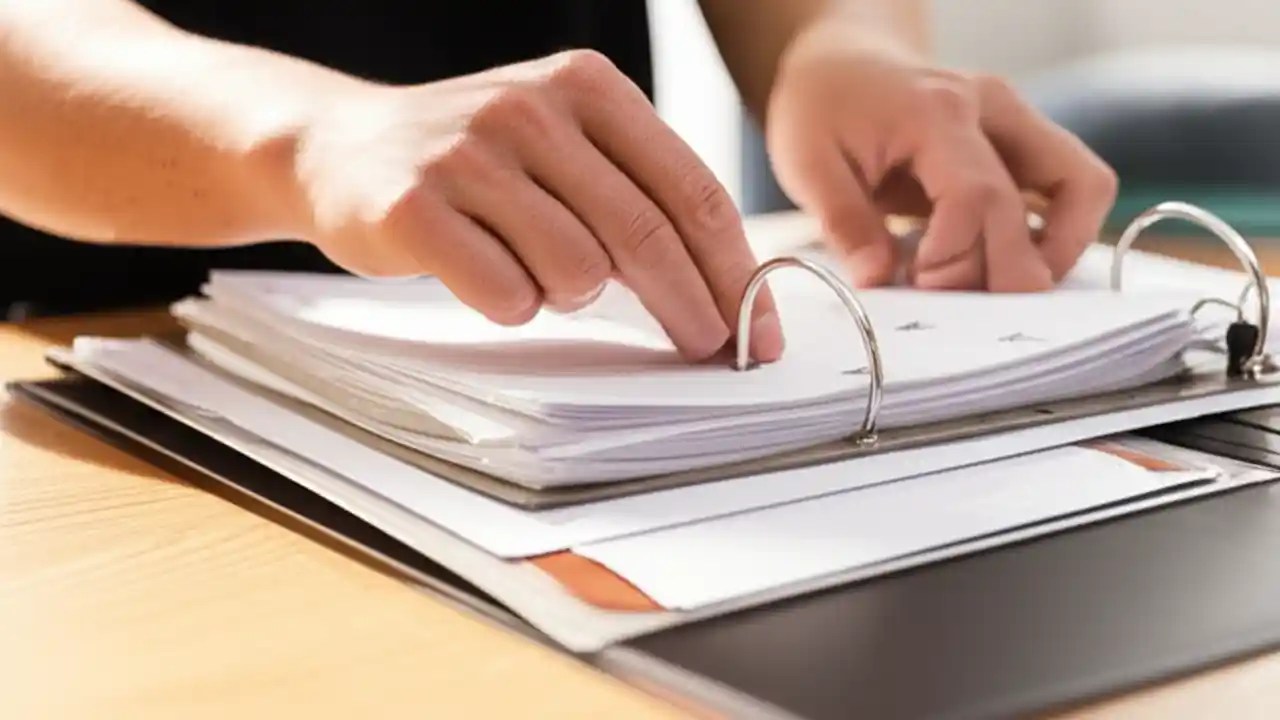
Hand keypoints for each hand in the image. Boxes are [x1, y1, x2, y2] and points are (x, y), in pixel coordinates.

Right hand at [286, 50, 781, 361]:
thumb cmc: (474, 161)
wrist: (339, 146)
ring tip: (532, 268)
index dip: (736, 273)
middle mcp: (532, 107)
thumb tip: (724, 292)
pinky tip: (485, 275)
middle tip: (706, 350)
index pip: (692, 192)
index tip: (758, 331)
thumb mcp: (564, 149)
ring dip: (569, 295)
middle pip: (647, 236)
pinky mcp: (415, 206)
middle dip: (691, 309)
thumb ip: (637, 197)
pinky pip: (505, 295)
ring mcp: (469, 154)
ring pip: (576, 273)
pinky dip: (510, 304)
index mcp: (586, 85)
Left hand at [765, 21, 1117, 291]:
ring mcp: (1016, 123)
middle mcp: (993, 110)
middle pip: (1040, 201)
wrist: (841, 61)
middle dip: (1002, 271)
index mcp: (938, 112)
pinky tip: (994, 263)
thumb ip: (843, 222)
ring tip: (992, 289)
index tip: (917, 283)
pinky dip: (1048, 236)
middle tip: (951, 302)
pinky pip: (1069, 190)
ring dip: (1055, 251)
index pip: (980, 195)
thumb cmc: (821, 106)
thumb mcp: (806, 163)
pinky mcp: (1022, 144)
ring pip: (1084, 186)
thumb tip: (879, 280)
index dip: (958, 256)